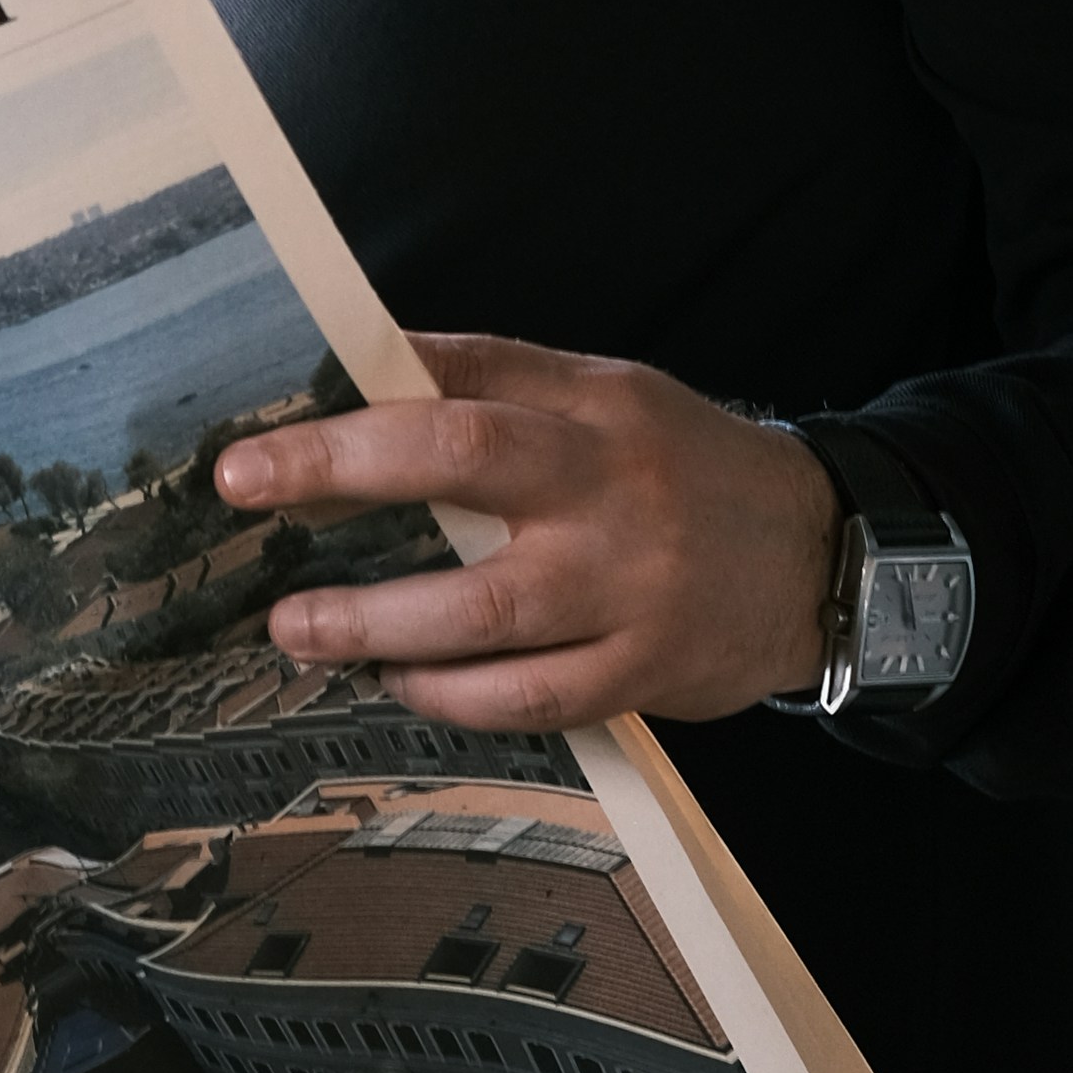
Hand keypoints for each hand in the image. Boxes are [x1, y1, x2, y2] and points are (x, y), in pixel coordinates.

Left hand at [213, 336, 839, 731]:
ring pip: (484, 608)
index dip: (357, 391)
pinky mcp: (641, 671)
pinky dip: (448, 695)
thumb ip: (499, 388)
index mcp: (597, 402)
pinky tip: (397, 682)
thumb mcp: (610, 398)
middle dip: (340, 469)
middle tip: (248, 488)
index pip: (462, 376)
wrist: (824, 557)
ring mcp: (630, 584)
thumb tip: (362, 378)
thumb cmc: (684, 471)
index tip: (263, 423)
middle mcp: (612, 483)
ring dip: (374, 620)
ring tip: (299, 628)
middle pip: (464, 461)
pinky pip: (526, 696)